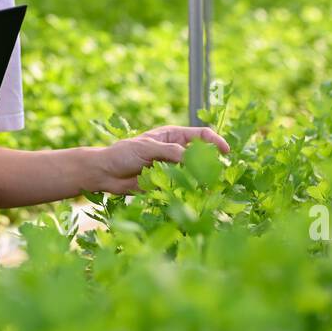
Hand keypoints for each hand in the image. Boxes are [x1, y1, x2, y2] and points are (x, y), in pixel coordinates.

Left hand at [94, 124, 229, 195]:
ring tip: (204, 188)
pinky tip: (188, 195)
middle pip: (201, 155)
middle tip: (217, 175)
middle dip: (211, 164)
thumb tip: (191, 158)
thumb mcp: (147, 148)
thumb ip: (170, 151)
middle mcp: (176, 151)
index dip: (216, 141)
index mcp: (173, 136)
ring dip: (199, 180)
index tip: (226, 152)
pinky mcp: (167, 183)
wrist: (106, 173)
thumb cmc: (123, 153)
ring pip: (194, 173)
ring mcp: (172, 167)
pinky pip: (182, 186)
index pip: (201, 135)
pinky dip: (187, 191)